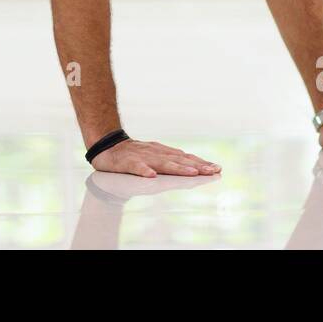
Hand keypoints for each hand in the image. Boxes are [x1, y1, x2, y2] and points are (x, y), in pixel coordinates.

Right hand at [90, 138, 221, 177]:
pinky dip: (143, 170)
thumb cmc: (132, 155)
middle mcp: (155, 153)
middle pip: (178, 160)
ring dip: (177, 167)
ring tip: (191, 173)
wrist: (105, 146)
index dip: (201, 163)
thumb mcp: (154, 156)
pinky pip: (135, 167)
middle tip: (213, 171)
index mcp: (162, 153)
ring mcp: (141, 157)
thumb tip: (194, 167)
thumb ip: (171, 161)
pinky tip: (151, 175)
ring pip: (161, 162)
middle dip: (196, 166)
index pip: (185, 158)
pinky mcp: (126, 162)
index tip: (217, 169)